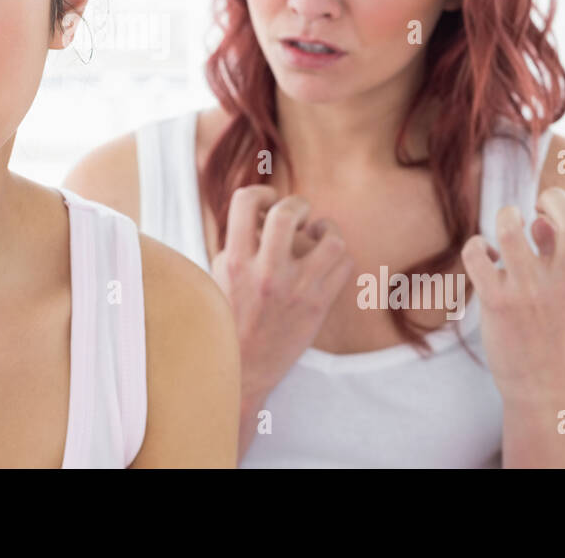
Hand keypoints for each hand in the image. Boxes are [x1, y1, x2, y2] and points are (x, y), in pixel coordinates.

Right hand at [209, 185, 356, 406]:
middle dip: (297, 204)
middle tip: (298, 213)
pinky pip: (344, 264)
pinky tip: (326, 260)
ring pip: (330, 239)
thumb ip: (238, 242)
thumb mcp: (220, 275)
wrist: (243, 370)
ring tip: (319, 235)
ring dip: (327, 230)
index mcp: (234, 261)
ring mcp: (296, 290)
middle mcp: (266, 273)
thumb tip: (262, 215)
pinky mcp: (318, 306)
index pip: (246, 201)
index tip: (266, 203)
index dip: (260, 193)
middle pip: (288, 212)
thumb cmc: (229, 318)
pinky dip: (338, 255)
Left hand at [460, 187, 564, 401]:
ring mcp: (530, 291)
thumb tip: (540, 218)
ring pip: (512, 230)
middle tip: (534, 212)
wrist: (542, 382)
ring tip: (505, 232)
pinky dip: (476, 246)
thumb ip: (562, 251)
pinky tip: (484, 257)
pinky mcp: (497, 303)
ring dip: (505, 217)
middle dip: (550, 198)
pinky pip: (477, 254)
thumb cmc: (556, 326)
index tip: (556, 211)